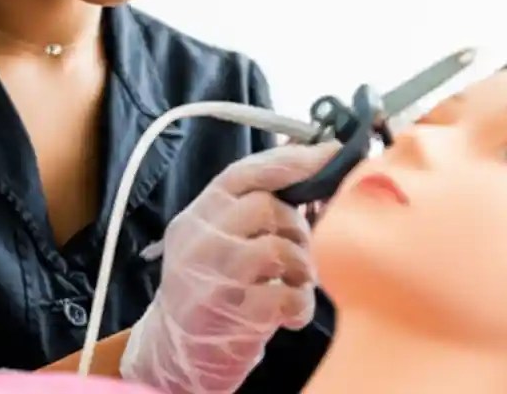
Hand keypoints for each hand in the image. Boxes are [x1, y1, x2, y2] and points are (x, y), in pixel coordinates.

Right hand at [118, 140, 339, 393]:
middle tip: (299, 250)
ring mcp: (213, 277)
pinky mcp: (234, 313)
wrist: (177, 352)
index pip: (241, 174)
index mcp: (196, 216)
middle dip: (296, 227)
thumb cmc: (209, 288)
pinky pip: (288, 295)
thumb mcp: (213, 240)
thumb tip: (308, 168)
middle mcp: (199, 240)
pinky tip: (290, 313)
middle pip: (265, 207)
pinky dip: (301, 305)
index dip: (289, 160)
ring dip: (302, 267)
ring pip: (280, 249)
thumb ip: (246, 209)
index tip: (329, 154)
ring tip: (294, 283)